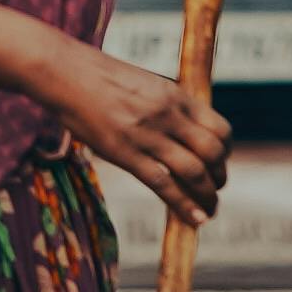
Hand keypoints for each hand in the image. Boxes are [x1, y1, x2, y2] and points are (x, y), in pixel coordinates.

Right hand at [40, 37, 231, 227]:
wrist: (65, 72)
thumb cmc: (100, 76)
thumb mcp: (145, 83)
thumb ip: (167, 106)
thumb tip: (182, 129)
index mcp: (176, 96)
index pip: (220, 129)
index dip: (225, 152)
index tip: (219, 163)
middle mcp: (168, 115)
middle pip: (213, 153)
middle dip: (220, 177)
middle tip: (216, 188)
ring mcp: (148, 135)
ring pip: (194, 172)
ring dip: (207, 195)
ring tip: (209, 210)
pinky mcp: (126, 154)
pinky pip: (164, 185)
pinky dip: (184, 205)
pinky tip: (195, 219)